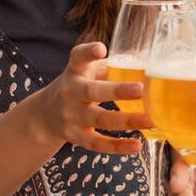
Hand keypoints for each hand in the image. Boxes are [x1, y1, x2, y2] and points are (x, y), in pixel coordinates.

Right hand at [32, 42, 148, 154]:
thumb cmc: (79, 86)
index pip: (77, 57)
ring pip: (99, 119)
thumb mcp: (88, 70)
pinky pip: (97, 144)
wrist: (45, 114)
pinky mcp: (75, 136)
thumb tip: (146, 57)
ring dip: (126, 121)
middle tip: (141, 89)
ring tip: (150, 121)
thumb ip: (113, 64)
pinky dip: (117, 146)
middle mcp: (70, 92)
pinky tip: (137, 146)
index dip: (88, 52)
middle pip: (92, 92)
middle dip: (117, 91)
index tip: (100, 49)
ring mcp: (71, 116)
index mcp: (75, 71)